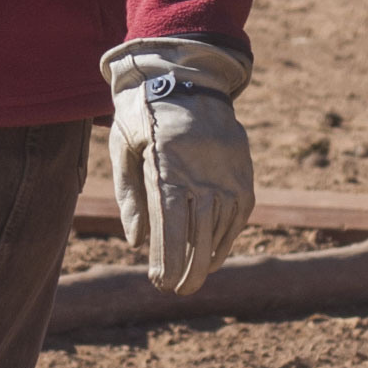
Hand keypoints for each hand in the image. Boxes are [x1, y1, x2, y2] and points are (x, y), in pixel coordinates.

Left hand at [100, 38, 253, 295]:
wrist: (186, 77)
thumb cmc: (143, 115)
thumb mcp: (123, 148)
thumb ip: (129, 196)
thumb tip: (137, 243)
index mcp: (168, 164)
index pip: (170, 223)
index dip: (166, 258)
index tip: (159, 282)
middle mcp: (203, 170)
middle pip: (198, 232)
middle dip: (188, 267)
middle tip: (177, 291)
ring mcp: (228, 170)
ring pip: (221, 226)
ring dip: (207, 257)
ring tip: (193, 280)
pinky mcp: (243, 171)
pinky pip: (238, 213)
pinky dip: (226, 238)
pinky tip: (212, 256)